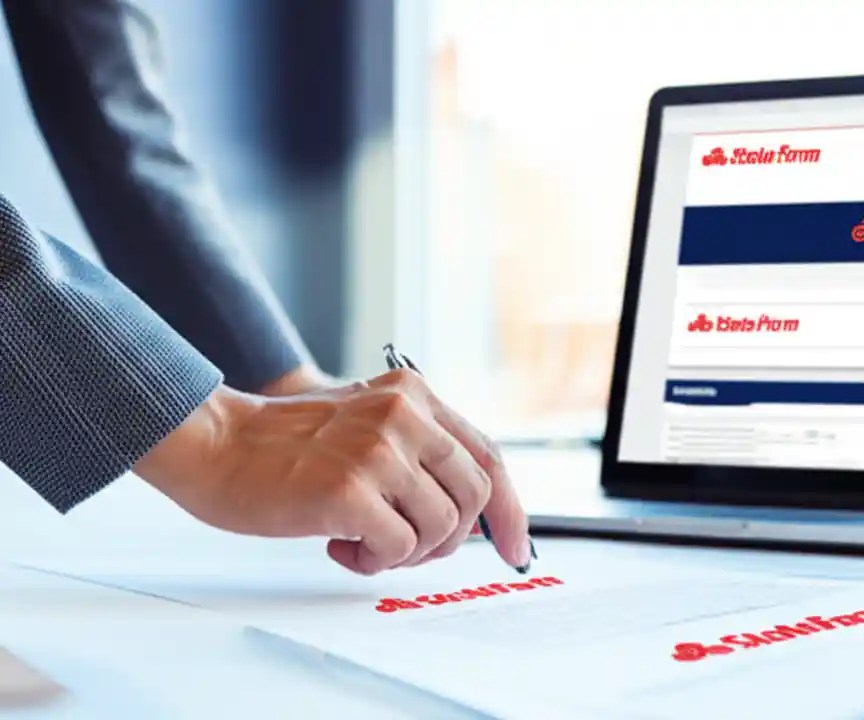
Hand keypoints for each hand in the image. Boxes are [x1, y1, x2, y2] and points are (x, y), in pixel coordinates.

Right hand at [134, 370, 531, 574]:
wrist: (215, 444)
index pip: (487, 455)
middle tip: (404, 545)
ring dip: (405, 551)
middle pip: (474, 496)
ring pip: (441, 528)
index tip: (516, 548)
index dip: (509, 509)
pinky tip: (338, 544)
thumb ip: (419, 452)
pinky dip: (373, 560)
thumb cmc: (285, 447)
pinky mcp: (350, 489)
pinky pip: (399, 548)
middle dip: (449, 538)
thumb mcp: (366, 424)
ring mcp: (379, 450)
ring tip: (360, 539)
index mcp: (414, 396)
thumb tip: (474, 515)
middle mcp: (405, 415)